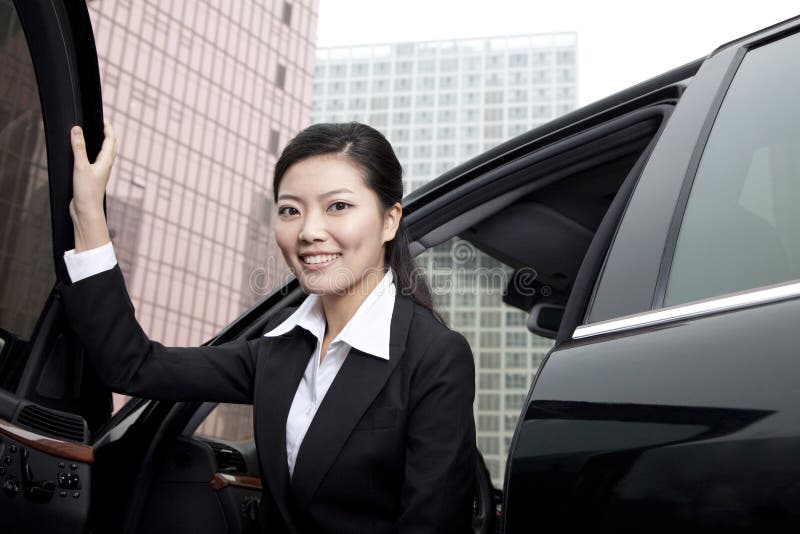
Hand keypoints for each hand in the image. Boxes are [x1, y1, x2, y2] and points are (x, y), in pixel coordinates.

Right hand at [69, 121, 116, 251]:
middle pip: (110, 147)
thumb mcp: (81, 166)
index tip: (104, 119)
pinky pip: (94, 162)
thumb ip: (78, 147)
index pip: (111, 141)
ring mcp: (99, 173)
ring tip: (95, 137)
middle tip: (102, 125)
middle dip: (108, 135)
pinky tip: (85, 156)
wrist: (86, 211)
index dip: (108, 129)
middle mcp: (105, 166)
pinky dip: (92, 154)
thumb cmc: (87, 191)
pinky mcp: (91, 179)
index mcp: (106, 162)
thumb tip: (77, 129)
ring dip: (102, 145)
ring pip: (103, 155)